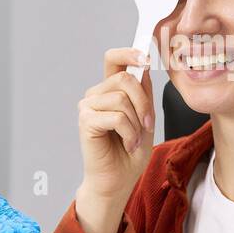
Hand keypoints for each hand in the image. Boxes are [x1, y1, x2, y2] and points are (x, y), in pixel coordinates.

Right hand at [78, 47, 154, 203]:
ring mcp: (88, 107)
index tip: (145, 57)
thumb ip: (143, 94)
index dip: (129, 51)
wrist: (118, 181)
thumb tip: (143, 67)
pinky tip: (126, 144)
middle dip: (144, 103)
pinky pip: (117, 117)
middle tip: (147, 125)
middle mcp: (96, 94)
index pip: (113, 58)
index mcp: (110, 90)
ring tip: (133, 140)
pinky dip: (129, 133)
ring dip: (137, 123)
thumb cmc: (130, 153)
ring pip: (123, 99)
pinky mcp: (86, 121)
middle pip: (126, 78)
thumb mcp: (145, 119)